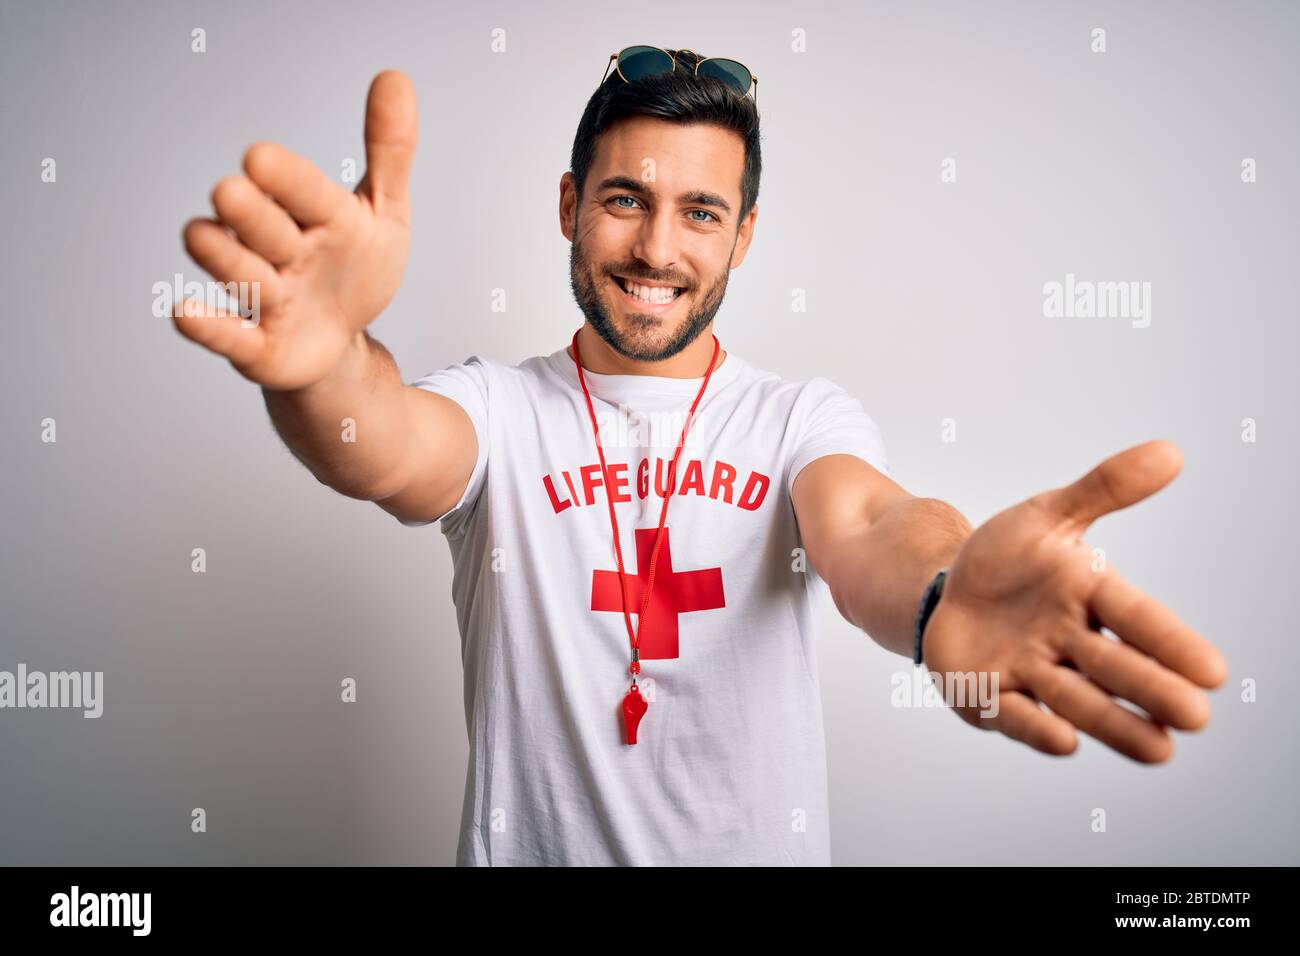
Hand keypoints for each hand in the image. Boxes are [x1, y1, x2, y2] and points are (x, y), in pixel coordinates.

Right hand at [174, 70, 417, 389]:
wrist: (342, 340)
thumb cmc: (355, 268)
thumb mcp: (384, 213)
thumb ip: (389, 152)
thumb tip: (395, 78)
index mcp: (316, 215)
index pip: (302, 191)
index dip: (285, 178)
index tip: (260, 157)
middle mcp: (280, 250)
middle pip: (260, 226)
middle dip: (249, 212)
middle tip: (232, 193)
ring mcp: (265, 297)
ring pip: (239, 274)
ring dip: (225, 259)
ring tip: (206, 236)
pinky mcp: (256, 347)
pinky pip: (228, 337)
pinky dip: (208, 326)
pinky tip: (185, 311)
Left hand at [921, 439, 1227, 762]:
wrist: (944, 590)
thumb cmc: (1007, 558)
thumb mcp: (1048, 515)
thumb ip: (1104, 488)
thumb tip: (1171, 452)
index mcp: (1090, 597)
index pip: (1136, 619)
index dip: (1171, 642)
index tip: (1213, 671)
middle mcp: (1068, 642)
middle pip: (1114, 667)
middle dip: (1152, 690)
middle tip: (1195, 716)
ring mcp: (1029, 672)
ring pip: (1077, 701)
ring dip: (1114, 724)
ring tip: (1160, 750)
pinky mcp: (989, 696)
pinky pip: (1014, 714)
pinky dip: (1038, 728)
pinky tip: (1066, 741)